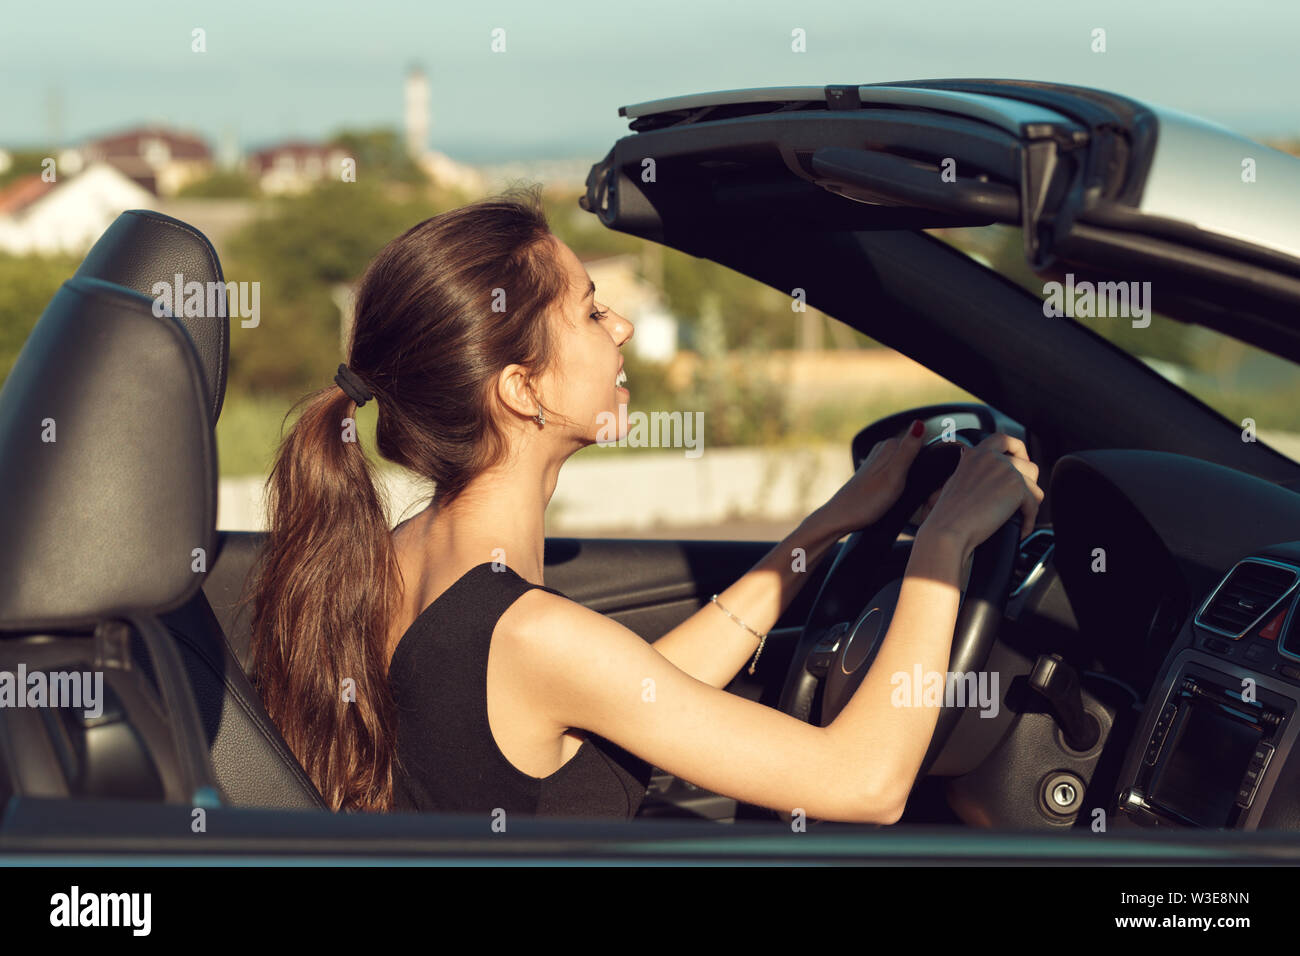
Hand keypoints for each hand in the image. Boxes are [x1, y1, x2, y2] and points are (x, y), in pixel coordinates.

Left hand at [817, 419, 927, 535]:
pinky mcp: (875, 474)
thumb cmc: (867, 500)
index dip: (930, 462)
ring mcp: (878, 461)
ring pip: (907, 464)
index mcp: (890, 445)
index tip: (927, 482)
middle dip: (922, 470)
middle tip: (917, 492)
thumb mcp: (893, 476)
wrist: (841, 517)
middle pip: (915, 454)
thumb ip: (908, 450)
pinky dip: (902, 483)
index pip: (922, 443)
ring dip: (913, 478)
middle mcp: (882, 449)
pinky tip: (900, 495)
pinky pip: (898, 474)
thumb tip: (919, 422)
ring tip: (906, 495)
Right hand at [918, 433, 1044, 556]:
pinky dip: (1029, 521)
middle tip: (1021, 499)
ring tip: (1020, 517)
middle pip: (1027, 464)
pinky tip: (1020, 530)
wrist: (949, 528)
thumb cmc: (947, 513)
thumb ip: (972, 472)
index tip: (1021, 461)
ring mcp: (1006, 471)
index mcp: (975, 454)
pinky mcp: (1017, 488)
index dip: (1017, 449)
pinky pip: (1034, 505)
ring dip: (1030, 503)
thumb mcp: (955, 482)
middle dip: (1028, 484)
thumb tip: (986, 479)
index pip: (1003, 439)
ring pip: (1034, 485)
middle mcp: (992, 458)